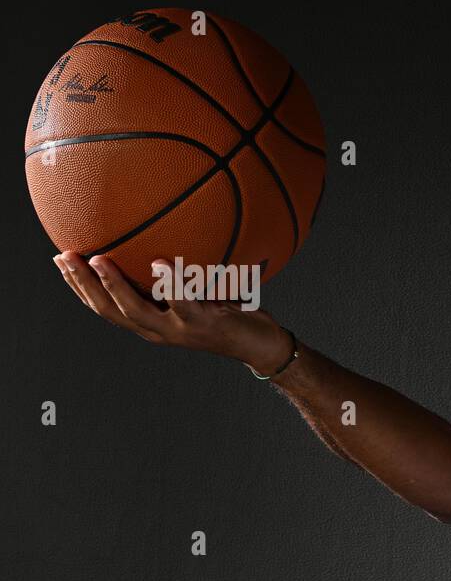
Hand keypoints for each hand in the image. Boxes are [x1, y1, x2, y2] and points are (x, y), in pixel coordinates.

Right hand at [53, 252, 293, 375]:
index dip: (79, 286)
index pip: (105, 307)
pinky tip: (160, 262)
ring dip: (114, 285)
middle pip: (109, 310)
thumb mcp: (195, 292)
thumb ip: (175, 275)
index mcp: (151, 322)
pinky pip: (183, 301)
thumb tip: (158, 236)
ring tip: (98, 259)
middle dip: (83, 284)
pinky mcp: (204, 325)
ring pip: (136, 311)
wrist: (262, 345)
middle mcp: (159, 330)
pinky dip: (170, 283)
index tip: (59, 259)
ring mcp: (180, 330)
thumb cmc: (228, 313)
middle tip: (64, 256)